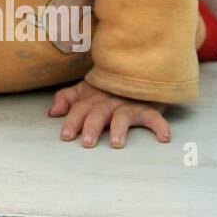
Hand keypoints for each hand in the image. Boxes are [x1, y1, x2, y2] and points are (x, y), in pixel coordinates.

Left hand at [48, 79, 168, 147]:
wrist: (136, 73)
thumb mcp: (85, 90)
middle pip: (98, 113)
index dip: (72, 121)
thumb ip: (67, 98)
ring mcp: (129, 104)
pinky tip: (163, 137)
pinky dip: (160, 126)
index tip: (65, 136)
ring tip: (115, 143)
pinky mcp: (148, 108)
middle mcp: (109, 101)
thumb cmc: (107, 88)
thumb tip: (52, 113)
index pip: (79, 109)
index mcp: (92, 98)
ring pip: (122, 116)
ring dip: (118, 128)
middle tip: (87, 143)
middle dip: (91, 126)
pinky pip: (155, 116)